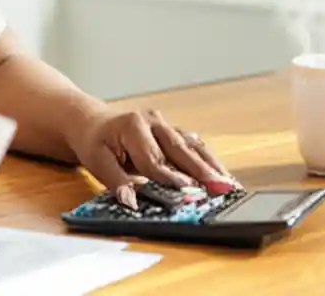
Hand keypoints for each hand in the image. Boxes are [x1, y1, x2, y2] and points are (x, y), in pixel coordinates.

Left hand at [69, 108, 238, 208]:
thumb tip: (131, 201)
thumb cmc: (95, 143)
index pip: (153, 158)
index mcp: (132, 126)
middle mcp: (154, 122)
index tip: (187, 191)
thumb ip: (116, 181)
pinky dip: (210, 162)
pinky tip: (223, 176)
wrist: (94, 123)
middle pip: (180, 149)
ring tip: (230, 184)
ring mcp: (167, 125)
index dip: (170, 177)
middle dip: (201, 171)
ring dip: (212, 166)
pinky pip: (195, 147)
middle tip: (220, 188)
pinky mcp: (175, 132)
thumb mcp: (96, 162)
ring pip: (193, 146)